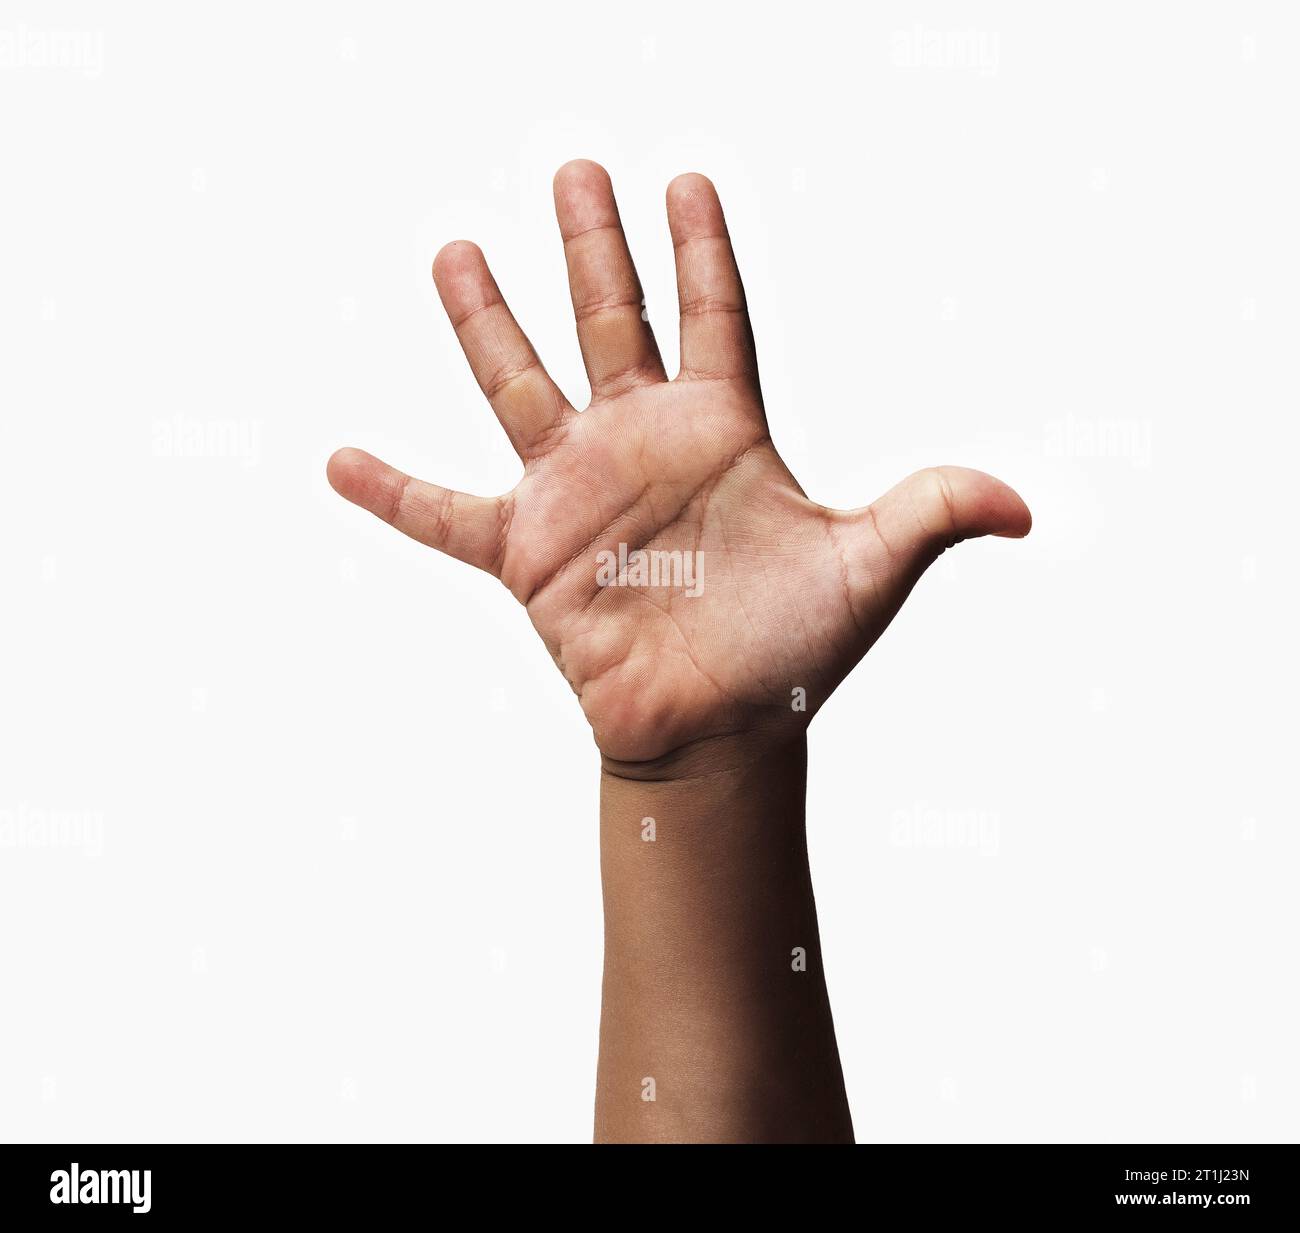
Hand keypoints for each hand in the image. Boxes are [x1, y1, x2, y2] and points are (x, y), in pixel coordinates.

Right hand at [327, 161, 1030, 766]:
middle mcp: (643, 445)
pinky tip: (339, 459)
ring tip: (455, 248)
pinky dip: (393, 492)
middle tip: (578, 167)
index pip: (716, 317)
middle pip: (613, 320)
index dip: (705, 250)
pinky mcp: (525, 555)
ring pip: (520, 386)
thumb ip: (929, 515)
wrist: (720, 731)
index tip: (688, 181)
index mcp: (723, 432)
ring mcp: (576, 494)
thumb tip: (1024, 507)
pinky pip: (444, 514)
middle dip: (594, 244)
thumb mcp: (867, 572)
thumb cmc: (793, 654)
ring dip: (487, 321)